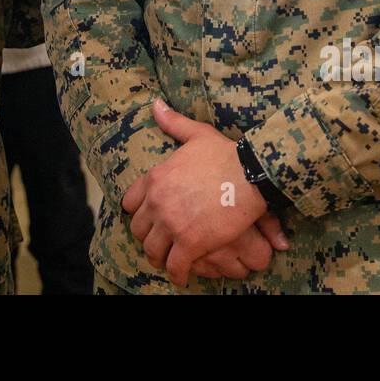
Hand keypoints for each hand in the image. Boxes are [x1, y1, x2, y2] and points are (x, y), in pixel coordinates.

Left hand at [121, 99, 276, 286]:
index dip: (138, 212)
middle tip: (159, 242)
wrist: (250, 173)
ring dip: (159, 257)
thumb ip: (173, 123)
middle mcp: (157, 201)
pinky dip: (177, 273)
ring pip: (152, 250)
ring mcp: (172, 223)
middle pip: (138, 229)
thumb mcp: (196, 134)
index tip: (148, 219)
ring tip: (169, 261)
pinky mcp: (190, 242)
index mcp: (155, 177)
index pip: (129, 203)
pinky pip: (174, 266)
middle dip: (147, 237)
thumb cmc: (226, 153)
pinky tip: (182, 275)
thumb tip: (155, 105)